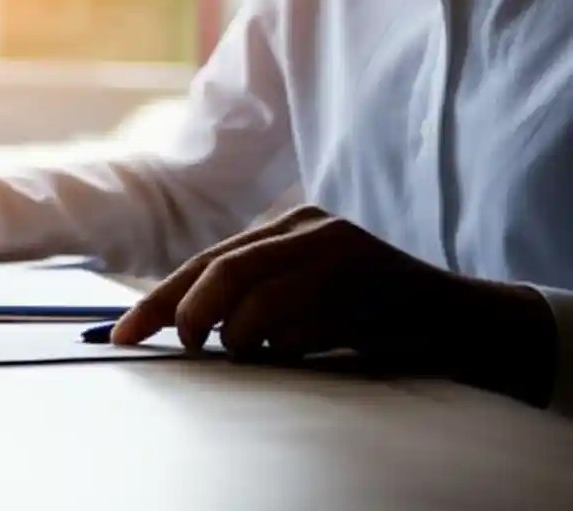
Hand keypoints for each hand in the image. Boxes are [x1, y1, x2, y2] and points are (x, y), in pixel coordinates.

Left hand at [109, 206, 555, 404]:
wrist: (452, 316)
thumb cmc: (363, 310)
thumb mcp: (300, 291)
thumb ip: (247, 296)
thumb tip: (174, 322)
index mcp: (283, 224)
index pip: (203, 261)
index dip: (157, 299)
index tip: (120, 334)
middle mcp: (306, 226)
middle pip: (221, 271)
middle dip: (190, 316)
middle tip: (188, 346)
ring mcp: (336, 249)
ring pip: (255, 302)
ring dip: (245, 339)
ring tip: (261, 348)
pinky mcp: (362, 279)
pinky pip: (299, 327)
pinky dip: (290, 348)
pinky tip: (312, 344)